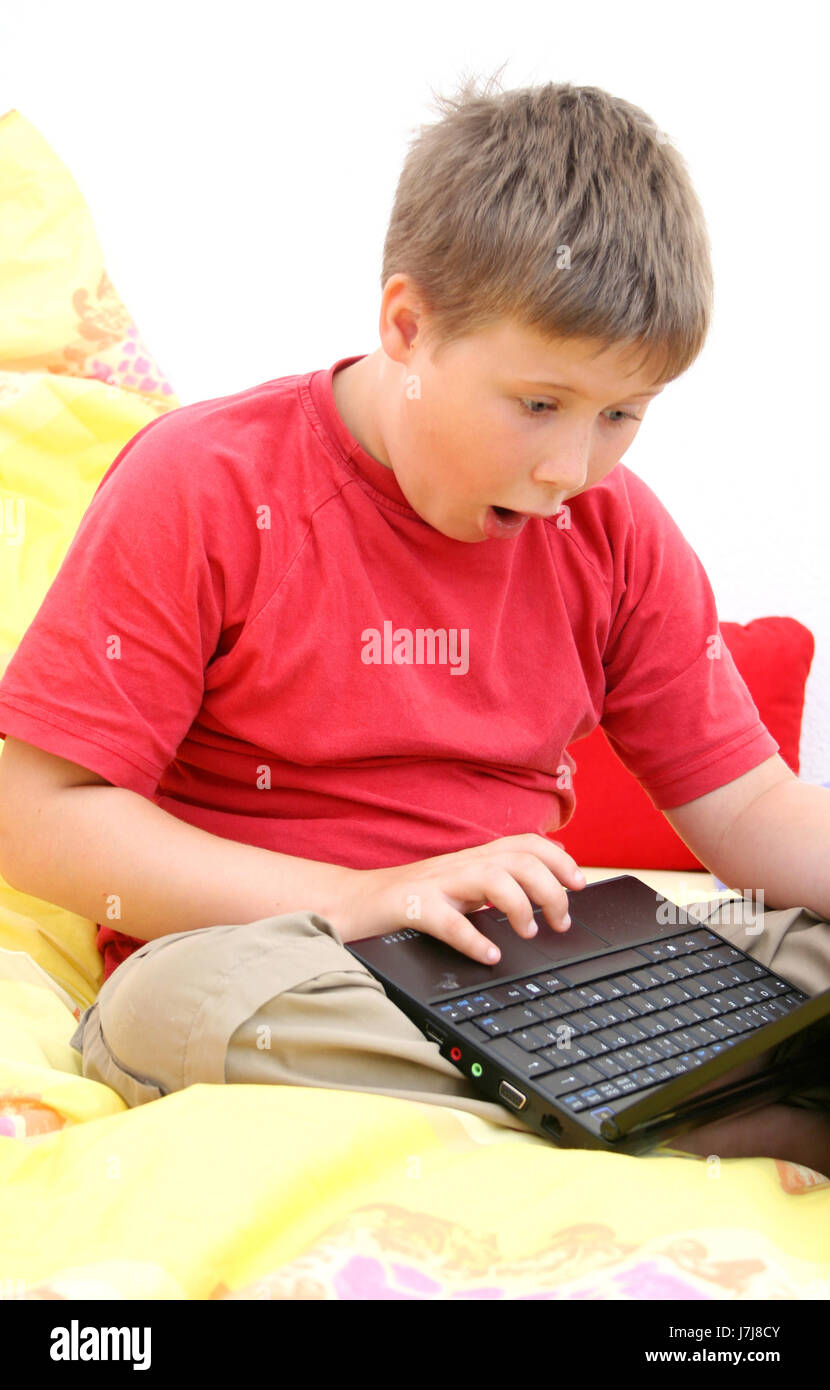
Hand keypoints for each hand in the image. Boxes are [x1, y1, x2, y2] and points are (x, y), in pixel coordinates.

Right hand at [332, 833, 585, 964]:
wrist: (350, 904)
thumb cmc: (409, 900)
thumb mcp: (459, 885)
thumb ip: (494, 883)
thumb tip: (543, 889)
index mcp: (472, 859)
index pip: (526, 843)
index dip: (559, 859)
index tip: (579, 884)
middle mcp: (459, 865)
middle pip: (519, 860)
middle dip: (551, 889)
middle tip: (560, 923)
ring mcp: (435, 884)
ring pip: (493, 879)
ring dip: (520, 907)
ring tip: (528, 934)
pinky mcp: (412, 908)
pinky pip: (449, 921)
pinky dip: (475, 940)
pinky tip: (490, 956)